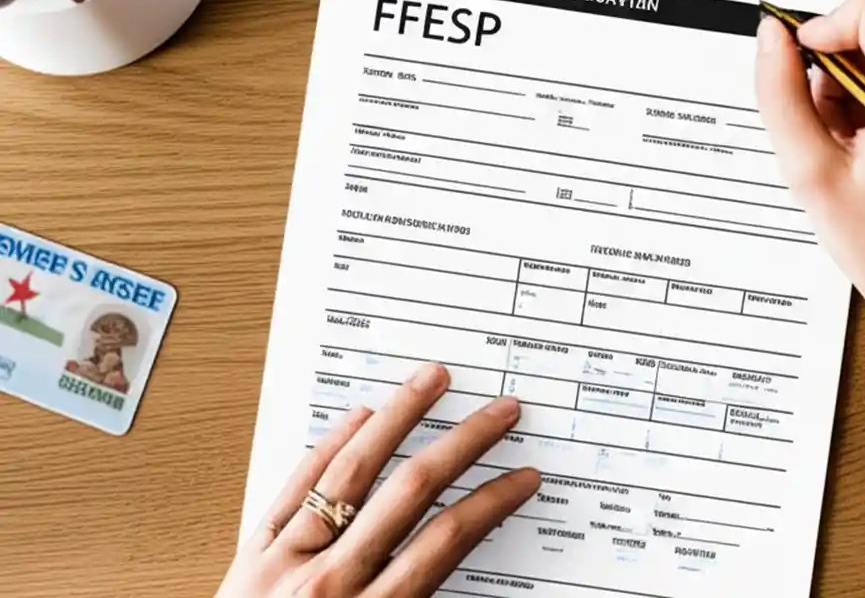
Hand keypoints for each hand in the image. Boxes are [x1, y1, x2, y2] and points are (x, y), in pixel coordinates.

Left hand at [217, 364, 539, 596]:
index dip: (493, 502)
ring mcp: (285, 562)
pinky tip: (357, 417)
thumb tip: (459, 562)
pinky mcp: (249, 555)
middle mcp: (330, 582)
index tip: (522, 479)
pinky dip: (327, 448)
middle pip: (411, 492)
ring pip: (351, 472)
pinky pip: (292, 488)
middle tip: (498, 413)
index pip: (447, 542)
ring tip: (429, 381)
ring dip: (398, 419)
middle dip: (463, 445)